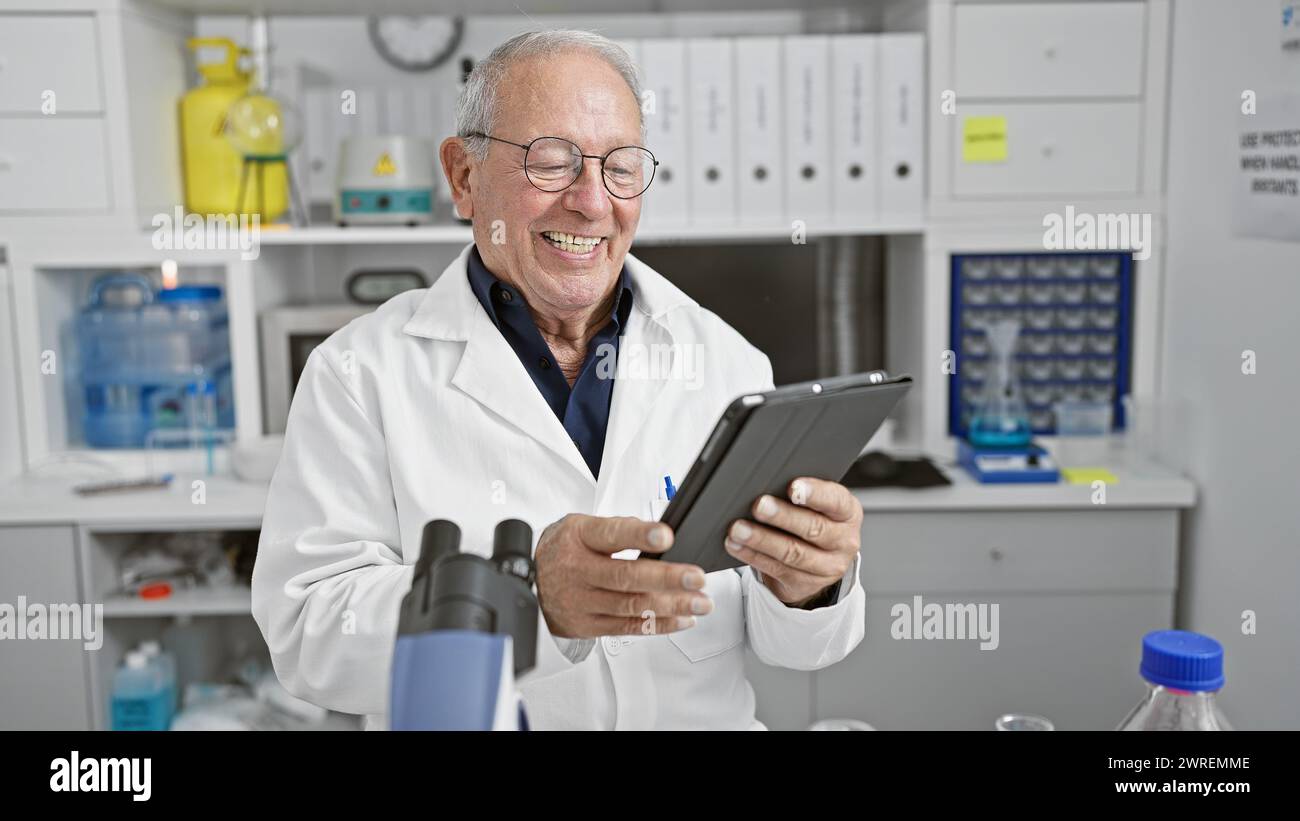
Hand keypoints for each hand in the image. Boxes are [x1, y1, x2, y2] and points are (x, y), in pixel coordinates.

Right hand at [534, 514, 711, 638]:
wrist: (531, 579)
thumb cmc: (565, 548)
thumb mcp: (582, 526)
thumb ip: (618, 528)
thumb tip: (660, 537)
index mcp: (579, 537)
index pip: (611, 534)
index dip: (640, 535)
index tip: (666, 536)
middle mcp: (578, 570)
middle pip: (626, 576)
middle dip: (667, 578)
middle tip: (697, 577)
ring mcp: (582, 601)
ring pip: (632, 606)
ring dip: (672, 606)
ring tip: (700, 602)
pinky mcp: (587, 625)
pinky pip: (628, 628)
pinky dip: (659, 625)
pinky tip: (682, 619)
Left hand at [724, 477, 861, 606]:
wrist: (820, 560)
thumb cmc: (815, 520)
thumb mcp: (818, 505)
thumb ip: (800, 493)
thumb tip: (766, 480)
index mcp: (848, 513)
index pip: (835, 501)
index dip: (815, 494)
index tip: (793, 487)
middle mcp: (843, 541)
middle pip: (813, 528)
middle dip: (783, 516)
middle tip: (759, 506)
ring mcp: (827, 567)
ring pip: (792, 552)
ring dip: (761, 540)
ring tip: (739, 528)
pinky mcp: (805, 583)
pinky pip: (776, 569)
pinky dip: (753, 555)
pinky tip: (737, 545)